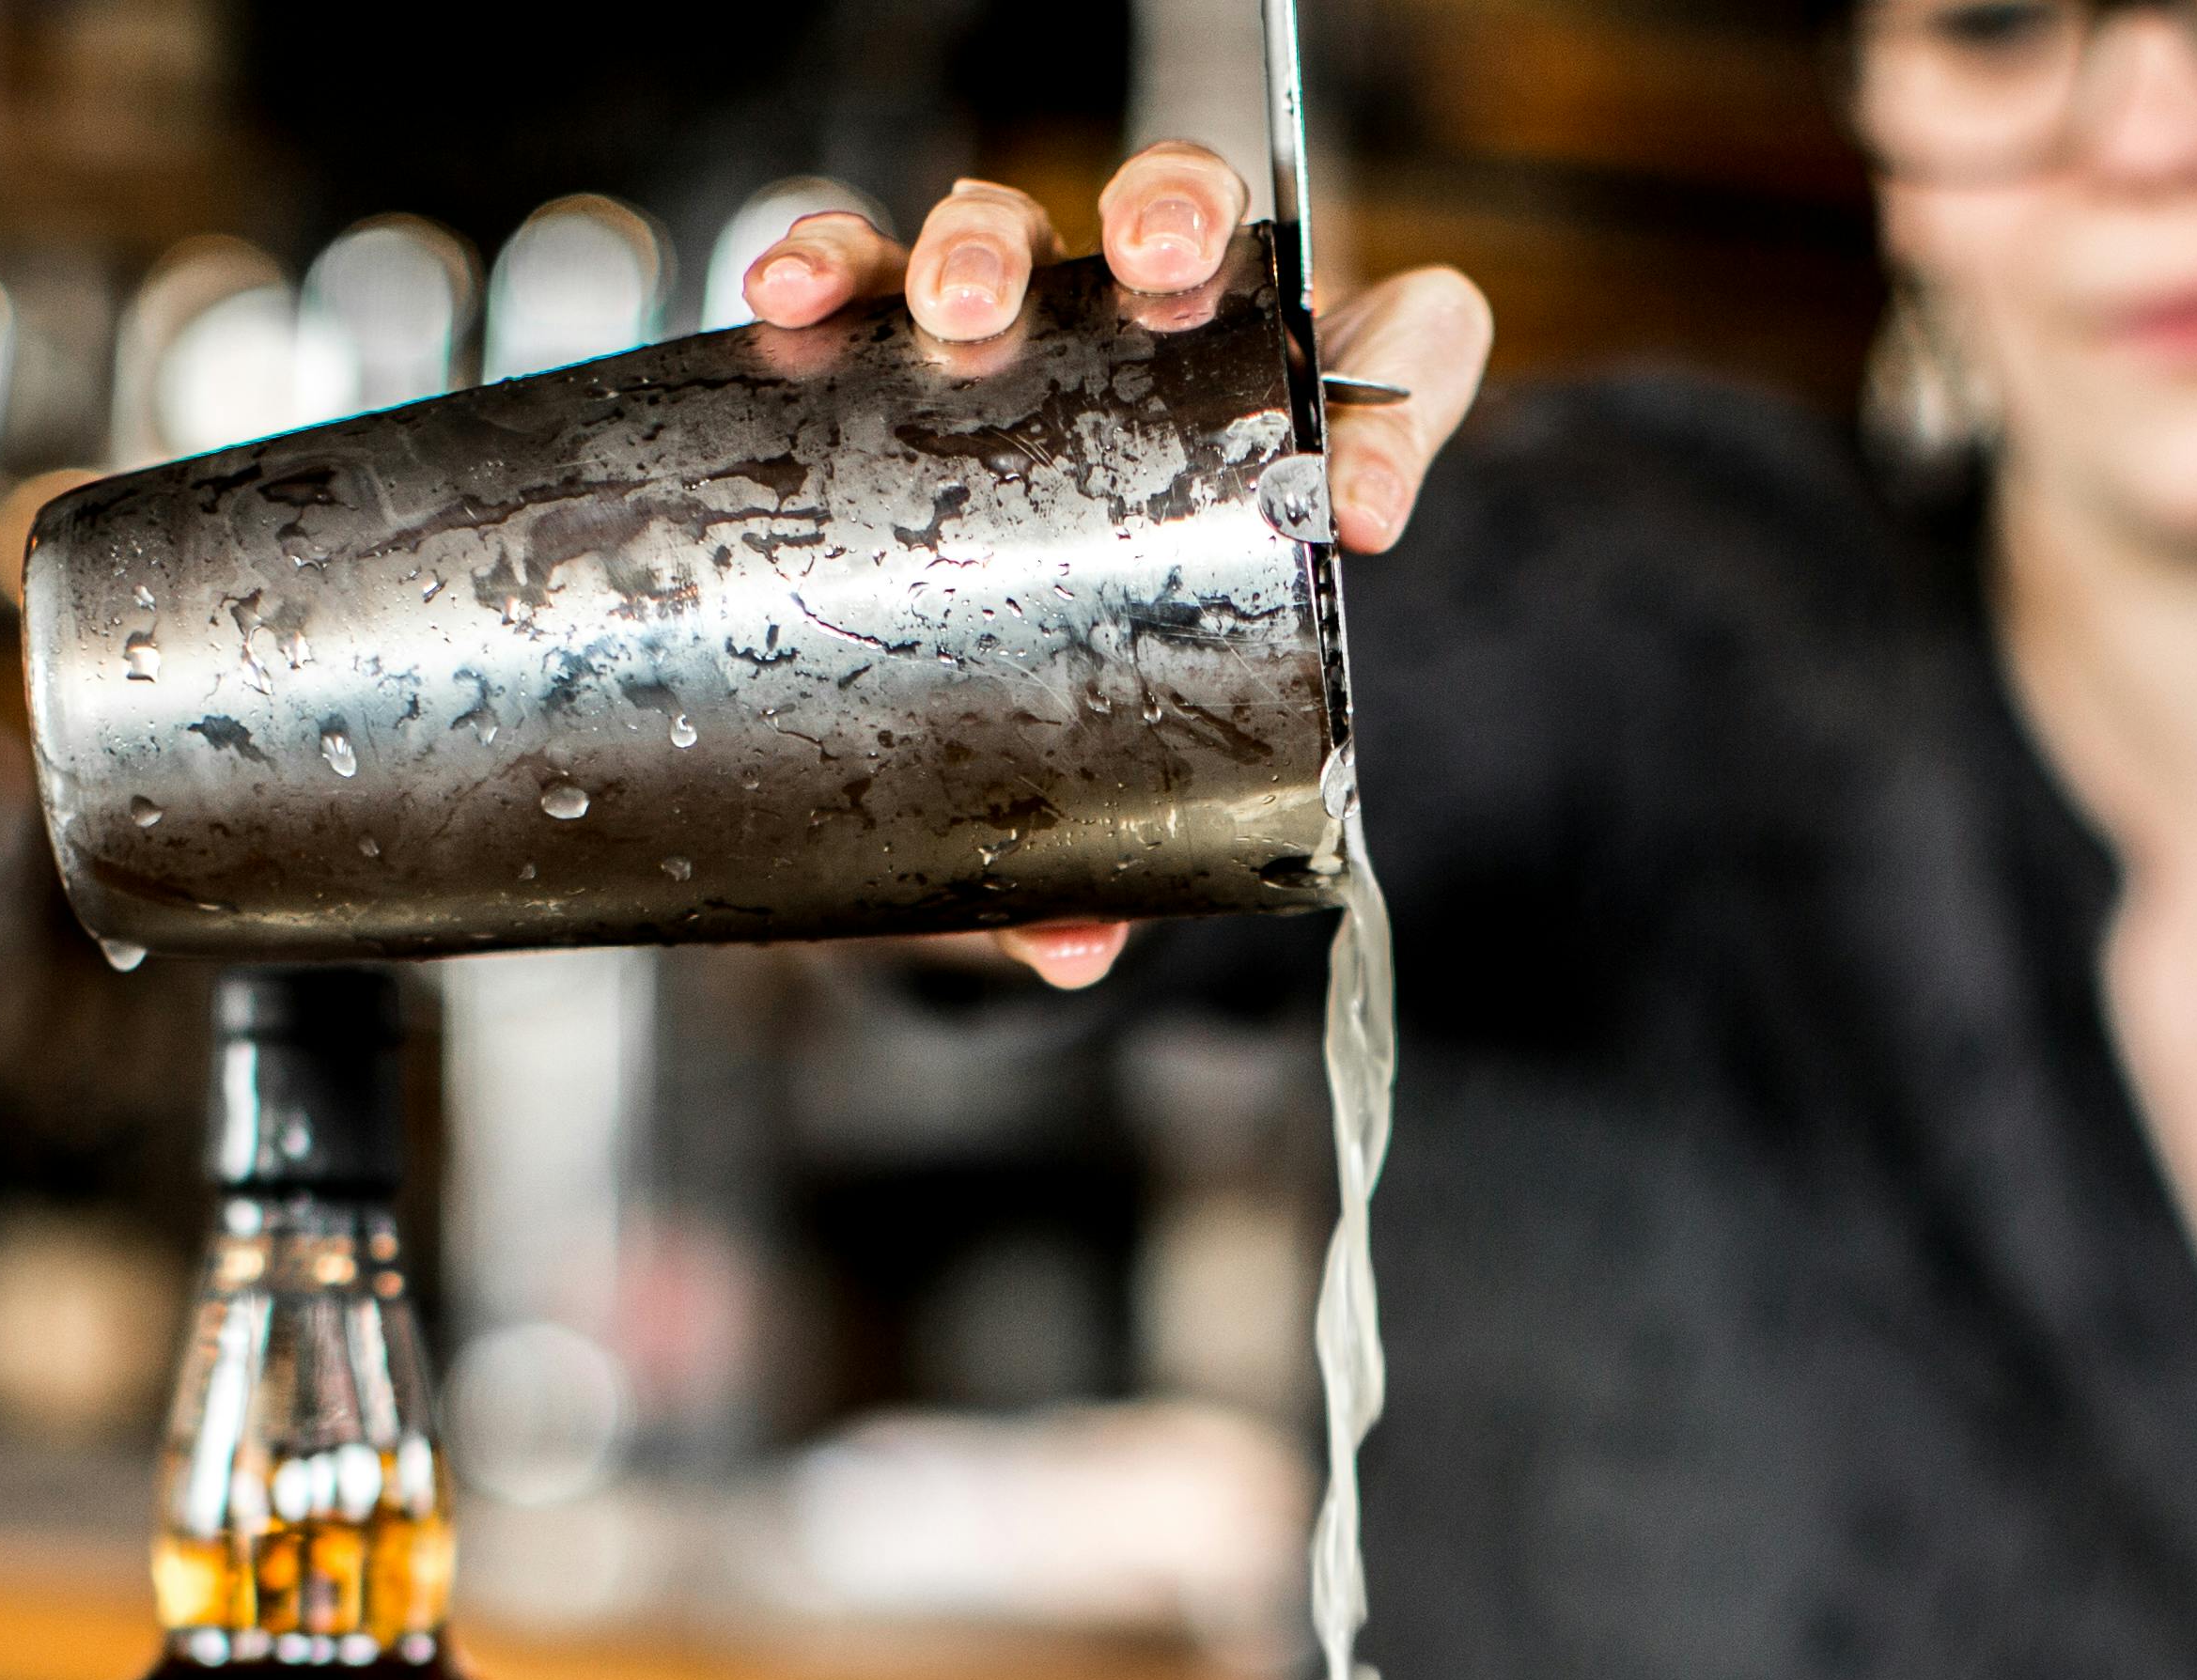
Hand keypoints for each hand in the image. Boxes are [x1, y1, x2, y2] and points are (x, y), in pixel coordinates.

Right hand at [740, 149, 1492, 990]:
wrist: (990, 692)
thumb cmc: (1101, 706)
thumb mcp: (1128, 785)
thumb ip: (1118, 857)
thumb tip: (1071, 945)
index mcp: (1271, 422)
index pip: (1395, 343)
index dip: (1403, 393)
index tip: (1357, 512)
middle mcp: (1146, 342)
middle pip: (1183, 217)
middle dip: (1171, 217)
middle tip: (1153, 275)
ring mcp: (1013, 327)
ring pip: (1011, 226)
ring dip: (983, 242)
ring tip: (958, 304)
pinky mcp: (879, 340)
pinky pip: (849, 271)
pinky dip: (821, 262)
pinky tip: (793, 294)